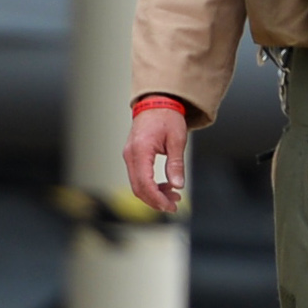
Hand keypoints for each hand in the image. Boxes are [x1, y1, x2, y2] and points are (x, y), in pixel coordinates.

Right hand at [122, 97, 192, 214]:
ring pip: (137, 185)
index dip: (157, 199)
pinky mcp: (132, 156)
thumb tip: (177, 185)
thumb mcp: (177, 140)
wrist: (156, 102)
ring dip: (154, 194)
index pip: (145, 183)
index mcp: (140, 150)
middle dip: (156, 200)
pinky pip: (138, 177)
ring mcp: (129, 156)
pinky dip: (150, 185)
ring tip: (173, 195)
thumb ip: (176, 164)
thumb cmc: (167, 117)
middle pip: (138, 188)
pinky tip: (165, 186)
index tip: (171, 206)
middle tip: (174, 204)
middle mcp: (130, 155)